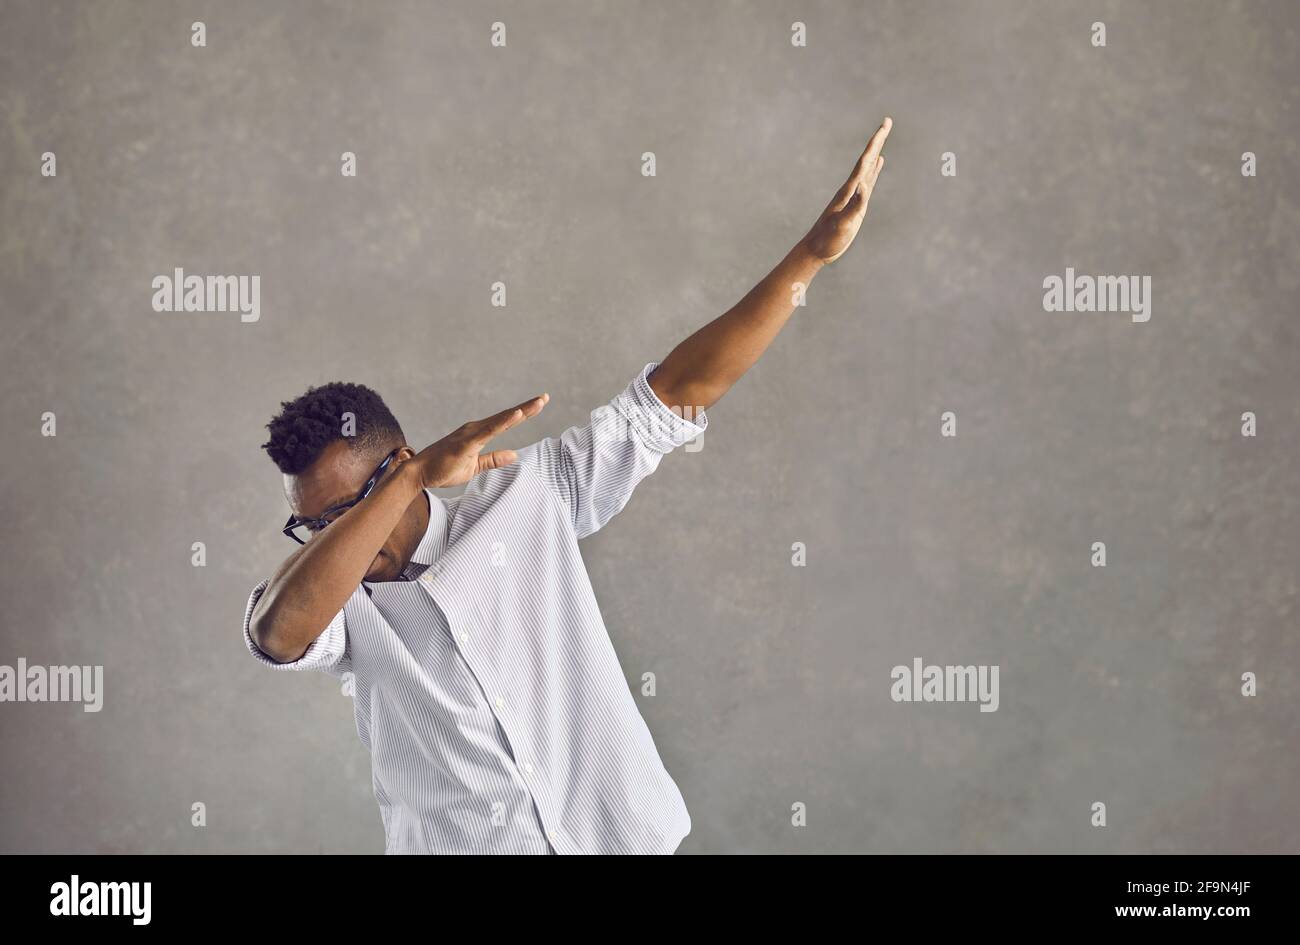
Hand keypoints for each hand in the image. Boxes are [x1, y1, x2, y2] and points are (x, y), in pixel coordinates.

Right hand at [412, 393, 548, 488]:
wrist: (420, 473)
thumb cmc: (443, 469)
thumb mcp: (475, 467)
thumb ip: (494, 459)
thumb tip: (514, 455)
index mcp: (479, 434)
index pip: (507, 422)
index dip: (524, 413)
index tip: (540, 404)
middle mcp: (476, 429)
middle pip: (507, 417)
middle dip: (528, 407)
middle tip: (546, 397)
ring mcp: (471, 433)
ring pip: (501, 420)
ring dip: (520, 411)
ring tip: (538, 402)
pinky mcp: (467, 442)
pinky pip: (489, 431)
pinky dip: (504, 421)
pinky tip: (517, 414)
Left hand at [801, 117, 891, 264]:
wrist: (815, 249)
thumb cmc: (827, 240)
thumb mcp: (842, 224)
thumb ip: (854, 206)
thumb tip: (864, 186)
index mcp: (849, 191)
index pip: (864, 161)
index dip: (875, 143)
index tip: (885, 125)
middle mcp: (851, 189)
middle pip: (867, 159)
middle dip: (878, 140)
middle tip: (888, 121)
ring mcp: (853, 195)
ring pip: (868, 168)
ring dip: (876, 152)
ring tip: (882, 138)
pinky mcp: (855, 204)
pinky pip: (868, 181)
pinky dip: (874, 170)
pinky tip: (878, 163)